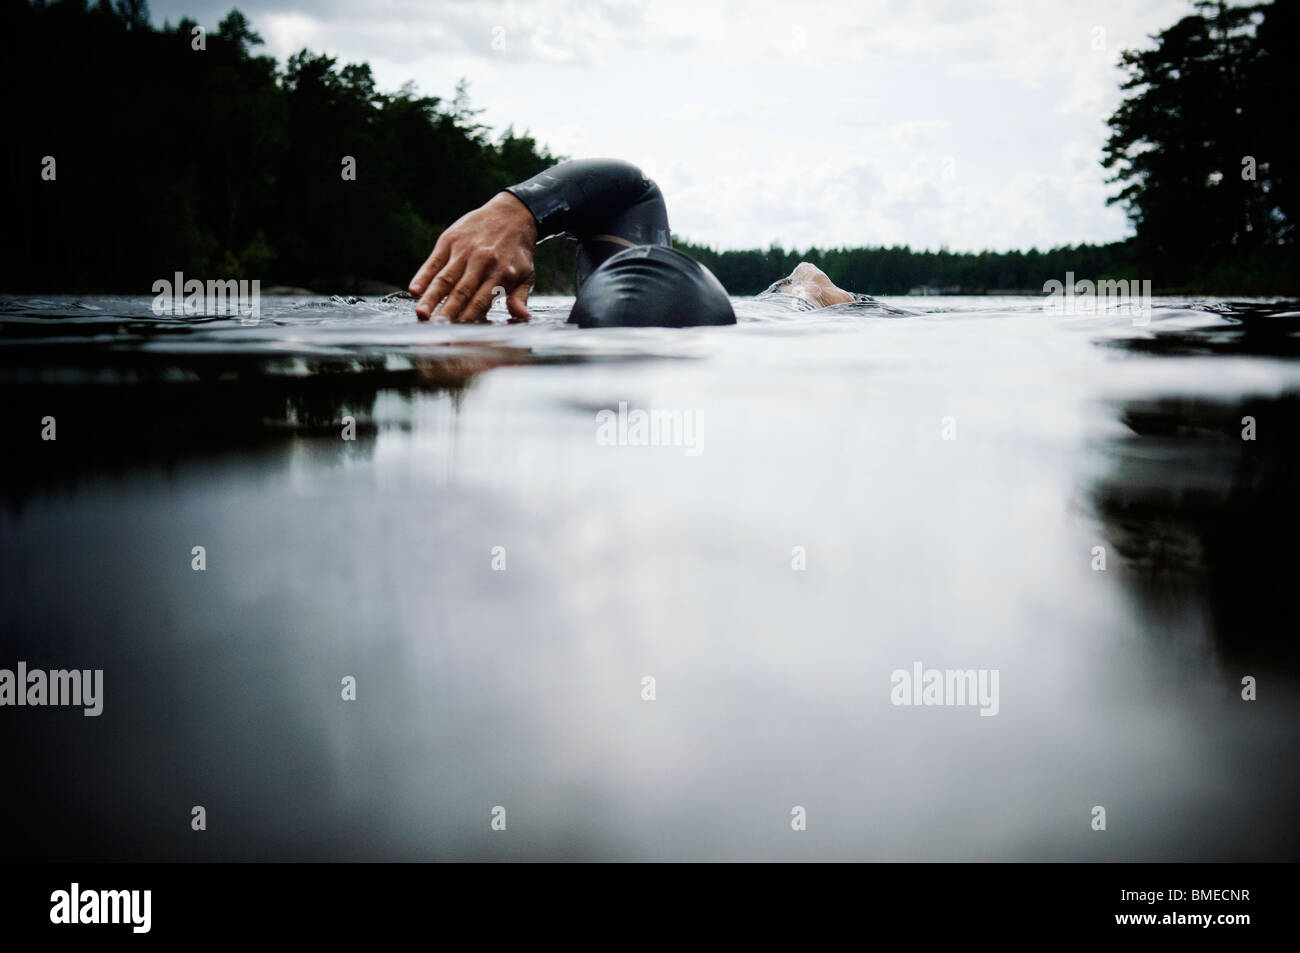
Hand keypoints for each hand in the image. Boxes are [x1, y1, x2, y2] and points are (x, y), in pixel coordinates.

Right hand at [409, 191, 538, 321]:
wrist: (513, 213)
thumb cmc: (518, 251)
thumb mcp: (526, 274)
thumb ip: (520, 297)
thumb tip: (523, 317)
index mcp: (500, 274)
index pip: (481, 301)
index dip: (468, 318)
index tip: (457, 334)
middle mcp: (481, 263)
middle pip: (461, 292)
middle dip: (447, 312)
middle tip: (435, 329)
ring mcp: (464, 251)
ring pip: (445, 279)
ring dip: (431, 297)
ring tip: (421, 314)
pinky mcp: (450, 240)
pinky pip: (434, 261)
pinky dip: (423, 276)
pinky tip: (414, 290)